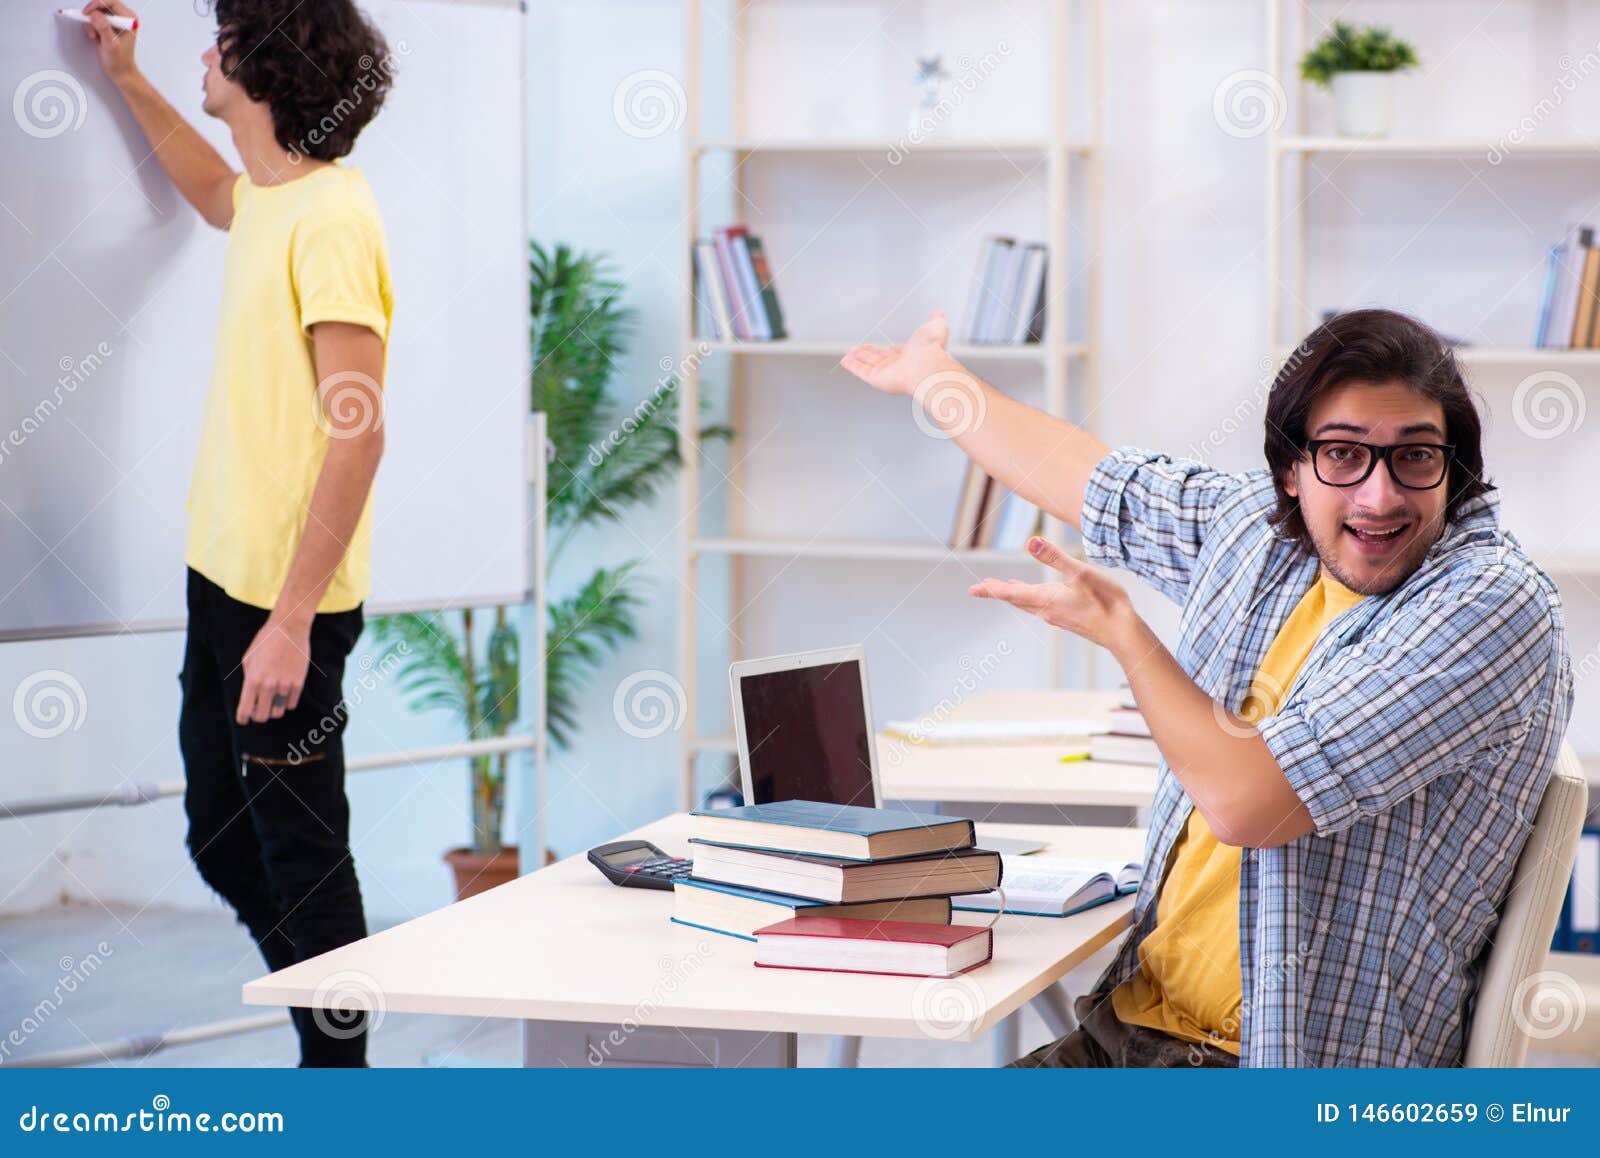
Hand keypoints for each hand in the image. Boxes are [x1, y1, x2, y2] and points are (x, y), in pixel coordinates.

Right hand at [82, 2, 140, 86]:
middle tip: (91, 28)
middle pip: (103, 6)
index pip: (111, 2)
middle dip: (93, 17)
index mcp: (130, 20)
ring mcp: (117, 23)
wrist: (121, 73)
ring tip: (96, 37)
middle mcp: (124, 19)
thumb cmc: (120, 62)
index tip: (87, 13)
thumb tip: (95, 14)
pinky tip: (96, 38)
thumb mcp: (110, 44)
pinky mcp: (109, 27)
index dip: (96, 5)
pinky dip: (92, 28)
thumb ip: (103, 28)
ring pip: (97, 14)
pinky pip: (95, 21)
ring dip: (92, 25)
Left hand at [236, 616, 311, 725]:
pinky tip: (285, 692)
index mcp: (252, 680)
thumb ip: (248, 679)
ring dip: (274, 709)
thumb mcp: (248, 659)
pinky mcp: (298, 683)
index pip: (245, 711)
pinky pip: (292, 704)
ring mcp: (284, 686)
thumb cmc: (265, 641)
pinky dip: (287, 702)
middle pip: (262, 717)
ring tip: (273, 698)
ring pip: (278, 713)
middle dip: (258, 716)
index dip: (243, 718)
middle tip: (259, 709)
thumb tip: (251, 696)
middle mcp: (268, 686)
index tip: (244, 719)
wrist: (288, 628)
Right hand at [840, 309, 962, 396]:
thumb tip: (938, 312)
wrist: (927, 366)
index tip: (885, 347)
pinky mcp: (876, 378)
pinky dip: (852, 366)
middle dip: (868, 352)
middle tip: (858, 348)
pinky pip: (860, 371)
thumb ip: (934, 319)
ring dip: (857, 358)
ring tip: (848, 354)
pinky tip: (845, 361)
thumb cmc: (932, 348)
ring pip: (868, 364)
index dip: (890, 349)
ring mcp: (886, 372)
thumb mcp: (935, 326)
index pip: (896, 352)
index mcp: (910, 355)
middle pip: (879, 358)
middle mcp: (897, 365)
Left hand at [969, 536, 1139, 652]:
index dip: (992, 589)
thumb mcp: (1081, 574)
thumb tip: (1031, 541)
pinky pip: (1042, 606)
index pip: (1011, 594)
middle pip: (1016, 600)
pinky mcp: (1068, 618)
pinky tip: (1038, 595)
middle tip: (980, 588)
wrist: (1123, 633)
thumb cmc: (1106, 603)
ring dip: (1014, 595)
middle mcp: (1047, 611)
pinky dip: (1032, 598)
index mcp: (1046, 599)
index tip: (973, 589)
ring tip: (1003, 588)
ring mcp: (1058, 616)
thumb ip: (1055, 558)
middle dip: (998, 592)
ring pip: (1029, 603)